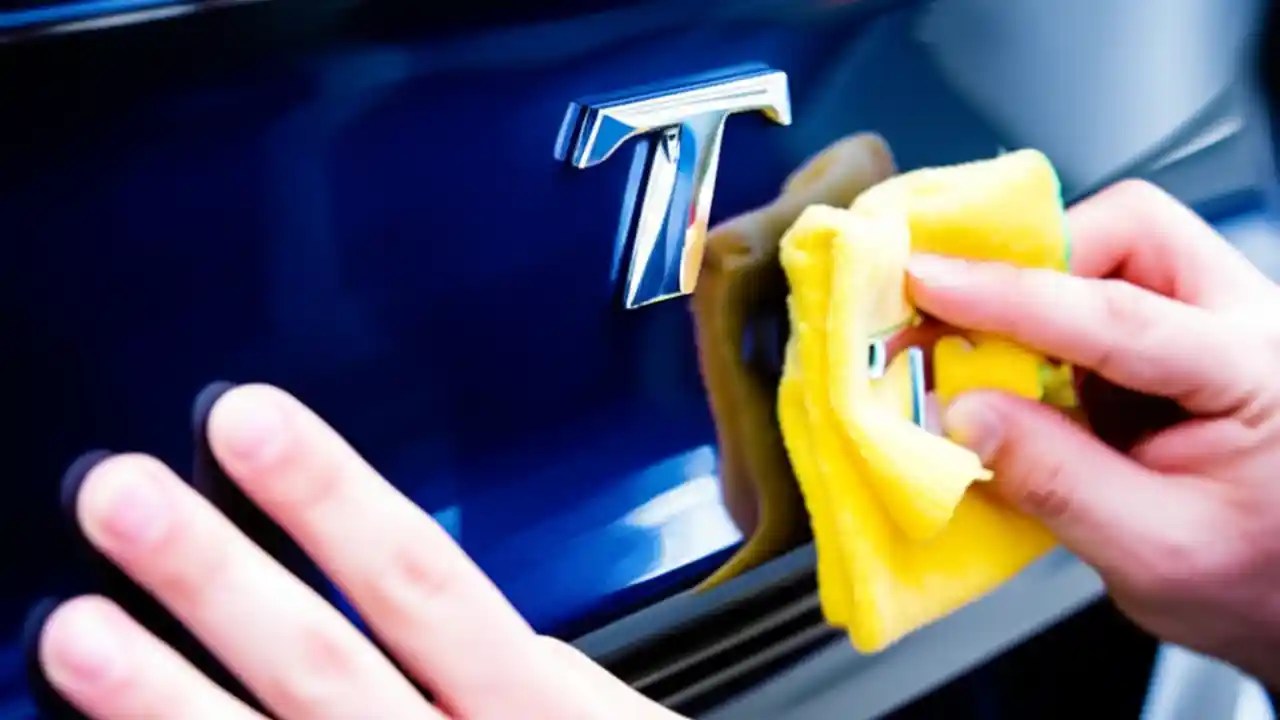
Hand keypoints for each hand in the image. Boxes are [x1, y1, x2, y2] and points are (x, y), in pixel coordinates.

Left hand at [33, 385, 680, 719]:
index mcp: (546, 718)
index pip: (424, 584)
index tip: (253, 424)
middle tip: (122, 495)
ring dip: (166, 696)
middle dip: (219, 580)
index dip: (331, 499)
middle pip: (325, 665)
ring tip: (74, 626)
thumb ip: (538, 679)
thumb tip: (478, 620)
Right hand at [906, 179, 1279, 684]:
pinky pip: (1091, 292)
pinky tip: (1009, 372)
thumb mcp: (1157, 556)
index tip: (927, 285)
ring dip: (1030, 293)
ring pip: (1108, 250)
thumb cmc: (1251, 579)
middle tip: (955, 312)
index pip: (1121, 314)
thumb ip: (1057, 482)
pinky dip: (1034, 324)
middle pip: (1130, 231)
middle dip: (1033, 262)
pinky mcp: (1170, 335)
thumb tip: (960, 415)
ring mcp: (1209, 320)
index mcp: (1257, 373)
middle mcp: (1243, 322)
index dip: (1011, 297)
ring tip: (979, 354)